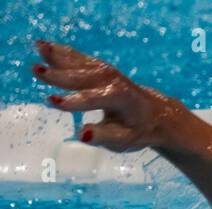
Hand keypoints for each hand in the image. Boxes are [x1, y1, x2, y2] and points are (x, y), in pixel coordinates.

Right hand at [32, 40, 179, 151]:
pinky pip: (79, 58)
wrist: (156, 114)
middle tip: (36, 71)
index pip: (93, 100)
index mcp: (119, 99)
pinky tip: (44, 46)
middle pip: (82, 78)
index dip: (72, 102)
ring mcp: (106, 72)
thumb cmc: (137, 130)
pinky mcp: (100, 68)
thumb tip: (82, 135)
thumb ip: (104, 136)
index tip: (51, 101)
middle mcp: (112, 81)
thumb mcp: (124, 140)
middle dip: (59, 75)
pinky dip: (62, 51)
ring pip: (79, 62)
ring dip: (57, 55)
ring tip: (38, 47)